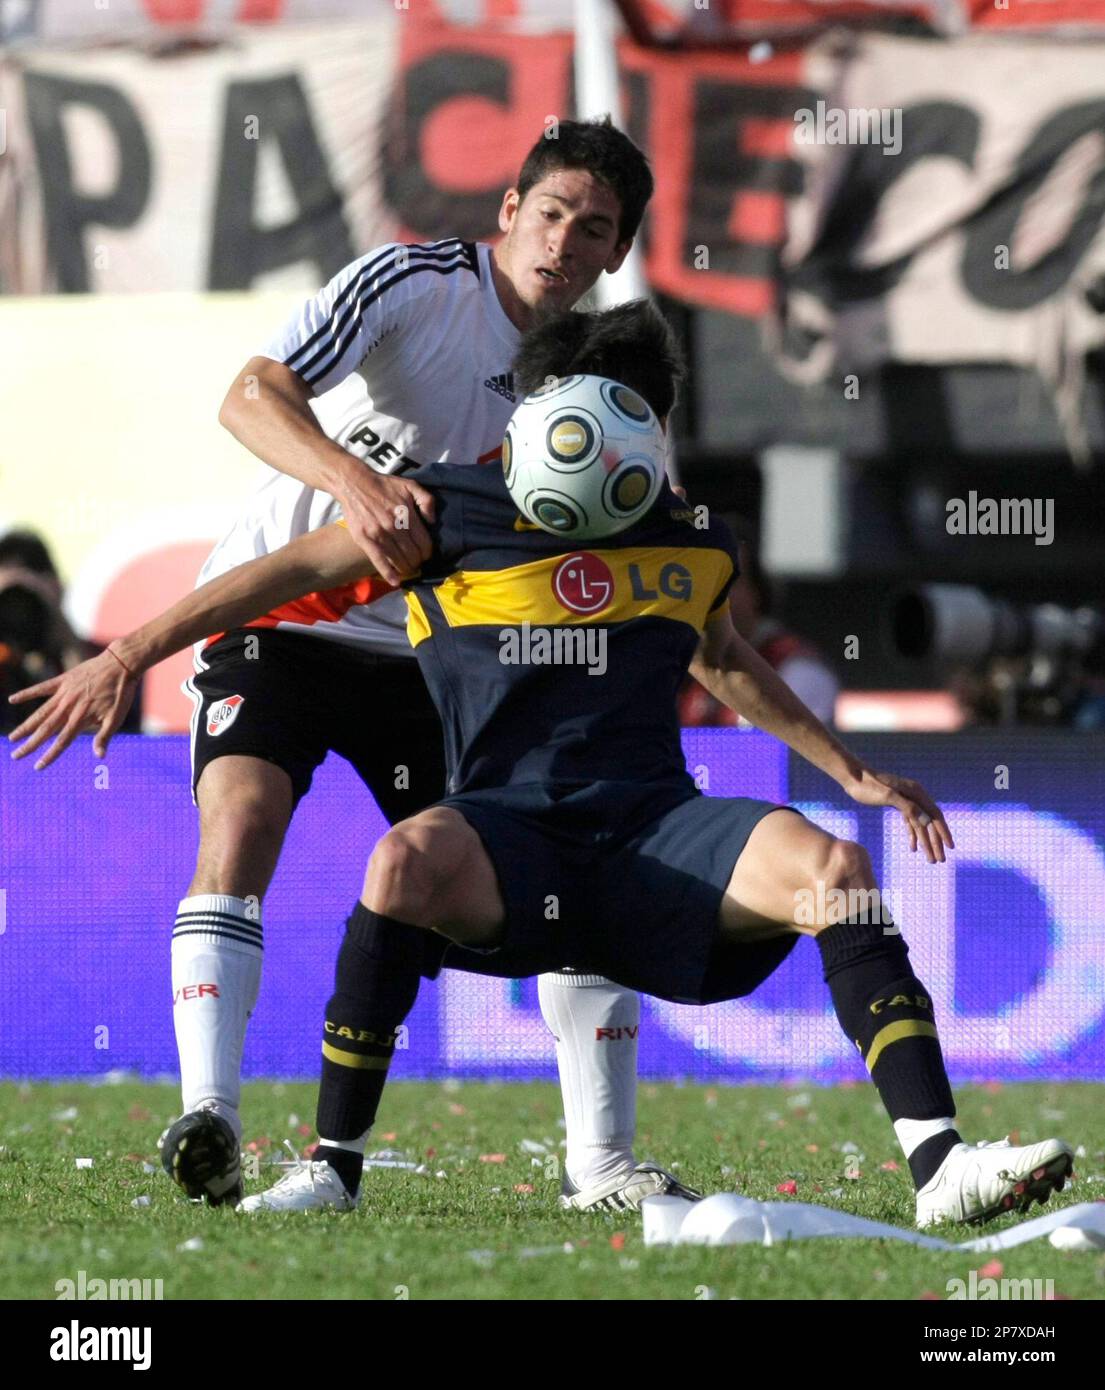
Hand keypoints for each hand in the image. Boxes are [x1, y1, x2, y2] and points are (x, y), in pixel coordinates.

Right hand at [7, 648, 137, 768]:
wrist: (120, 664)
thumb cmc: (121, 694)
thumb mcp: (116, 718)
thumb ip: (104, 737)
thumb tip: (99, 756)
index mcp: (81, 718)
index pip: (62, 742)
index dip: (49, 755)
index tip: (38, 767)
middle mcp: (69, 707)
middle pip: (45, 730)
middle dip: (30, 745)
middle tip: (15, 756)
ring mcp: (64, 693)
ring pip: (40, 713)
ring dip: (26, 726)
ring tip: (12, 737)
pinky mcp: (62, 680)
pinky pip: (41, 688)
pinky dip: (26, 693)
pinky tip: (12, 699)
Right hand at [337, 470, 435, 585]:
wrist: (354, 484)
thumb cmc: (384, 486)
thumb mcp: (410, 485)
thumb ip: (427, 501)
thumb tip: (432, 521)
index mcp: (407, 515)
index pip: (424, 544)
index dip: (427, 552)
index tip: (425, 554)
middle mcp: (394, 527)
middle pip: (413, 555)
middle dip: (417, 561)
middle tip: (416, 561)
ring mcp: (379, 534)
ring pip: (399, 560)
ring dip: (406, 568)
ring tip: (407, 568)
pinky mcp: (365, 540)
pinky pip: (379, 561)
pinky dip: (389, 574)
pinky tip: (395, 581)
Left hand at [842, 768, 954, 863]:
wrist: (853, 777)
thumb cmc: (868, 785)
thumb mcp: (886, 795)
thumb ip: (907, 806)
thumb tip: (927, 821)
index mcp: (915, 792)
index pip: (935, 815)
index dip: (943, 832)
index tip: (950, 848)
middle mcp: (915, 796)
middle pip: (929, 823)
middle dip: (935, 842)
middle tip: (939, 860)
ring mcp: (907, 800)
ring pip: (920, 824)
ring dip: (926, 842)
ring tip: (931, 860)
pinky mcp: (898, 804)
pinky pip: (910, 822)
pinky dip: (913, 835)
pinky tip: (914, 848)